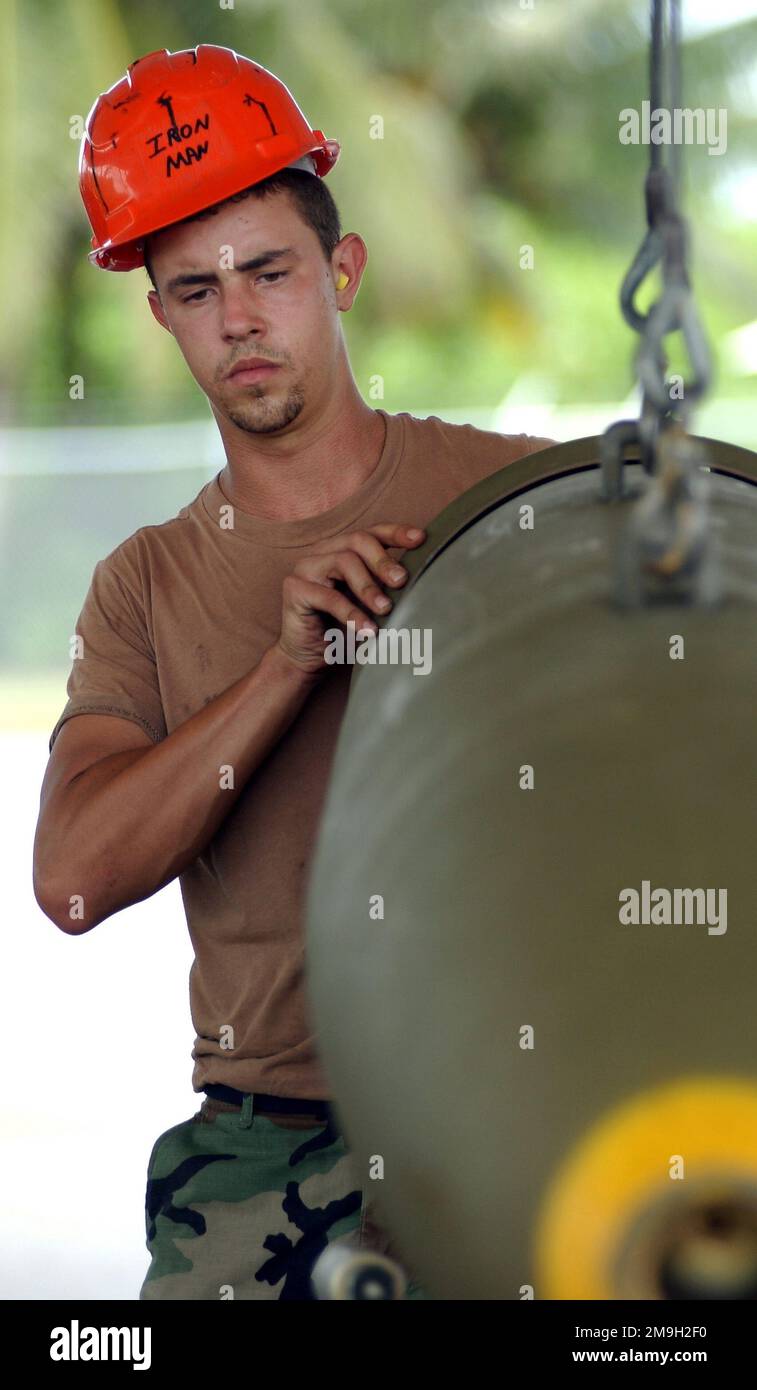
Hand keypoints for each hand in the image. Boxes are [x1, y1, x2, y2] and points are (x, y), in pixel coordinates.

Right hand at [275, 523, 425, 674]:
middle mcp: (323, 551)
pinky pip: (329, 597)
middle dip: (383, 560)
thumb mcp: (371, 604)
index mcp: (343, 548)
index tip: (420, 540)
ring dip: (368, 587)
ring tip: (386, 609)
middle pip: (358, 540)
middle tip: (401, 581)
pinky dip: (352, 614)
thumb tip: (423, 579)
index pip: (372, 532)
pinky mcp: (294, 589)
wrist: (309, 659)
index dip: (396, 533)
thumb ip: (387, 587)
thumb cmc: (344, 629)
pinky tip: (368, 630)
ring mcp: (306, 567)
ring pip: (343, 562)